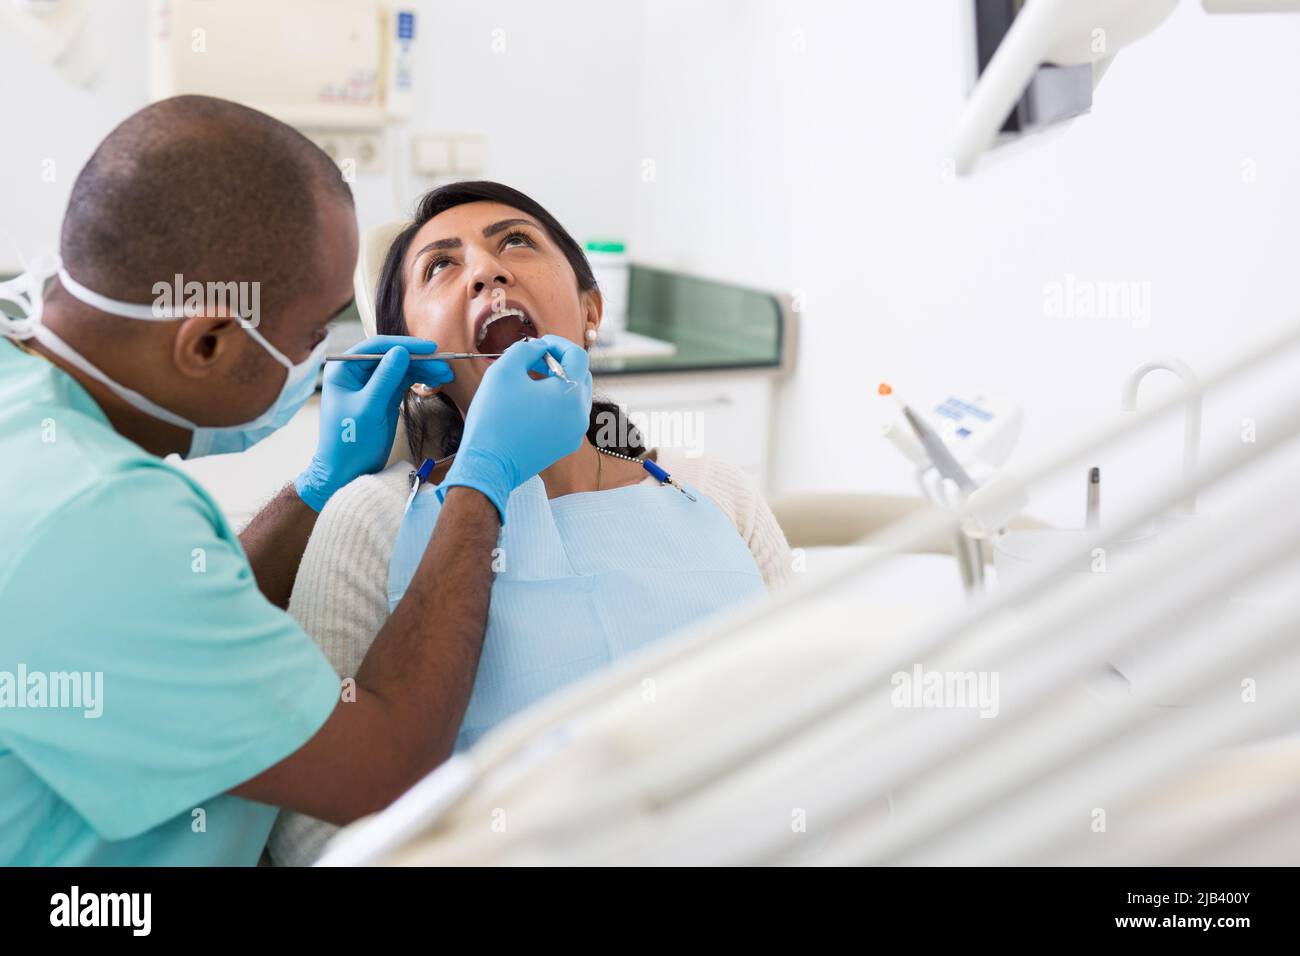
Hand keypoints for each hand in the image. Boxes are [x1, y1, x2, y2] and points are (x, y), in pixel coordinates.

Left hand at [295, 335, 452, 511]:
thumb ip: (385, 379)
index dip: (405, 345)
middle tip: (444, 367)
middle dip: (419, 360)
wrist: (347, 472)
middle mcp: (357, 372)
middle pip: (392, 356)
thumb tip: (401, 351)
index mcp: (344, 370)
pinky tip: (436, 382)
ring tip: (446, 376)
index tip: (430, 348)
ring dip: (424, 370)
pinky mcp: (384, 397)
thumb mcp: (368, 408)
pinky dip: (420, 380)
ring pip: (402, 368)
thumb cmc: (349, 442)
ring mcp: (372, 384)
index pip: (377, 347)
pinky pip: (404, 382)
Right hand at [438, 334, 592, 521]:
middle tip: (533, 360)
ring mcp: (575, 432)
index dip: (557, 343)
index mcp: (571, 394)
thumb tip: (538, 348)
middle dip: (558, 362)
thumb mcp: (504, 370)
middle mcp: (580, 414)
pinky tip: (531, 403)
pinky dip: (555, 403)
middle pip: (580, 375)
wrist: (488, 465)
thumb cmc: (494, 418)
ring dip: (557, 382)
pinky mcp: (565, 445)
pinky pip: (568, 415)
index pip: (577, 355)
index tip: (538, 344)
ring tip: (530, 381)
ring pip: (574, 396)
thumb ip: (525, 349)